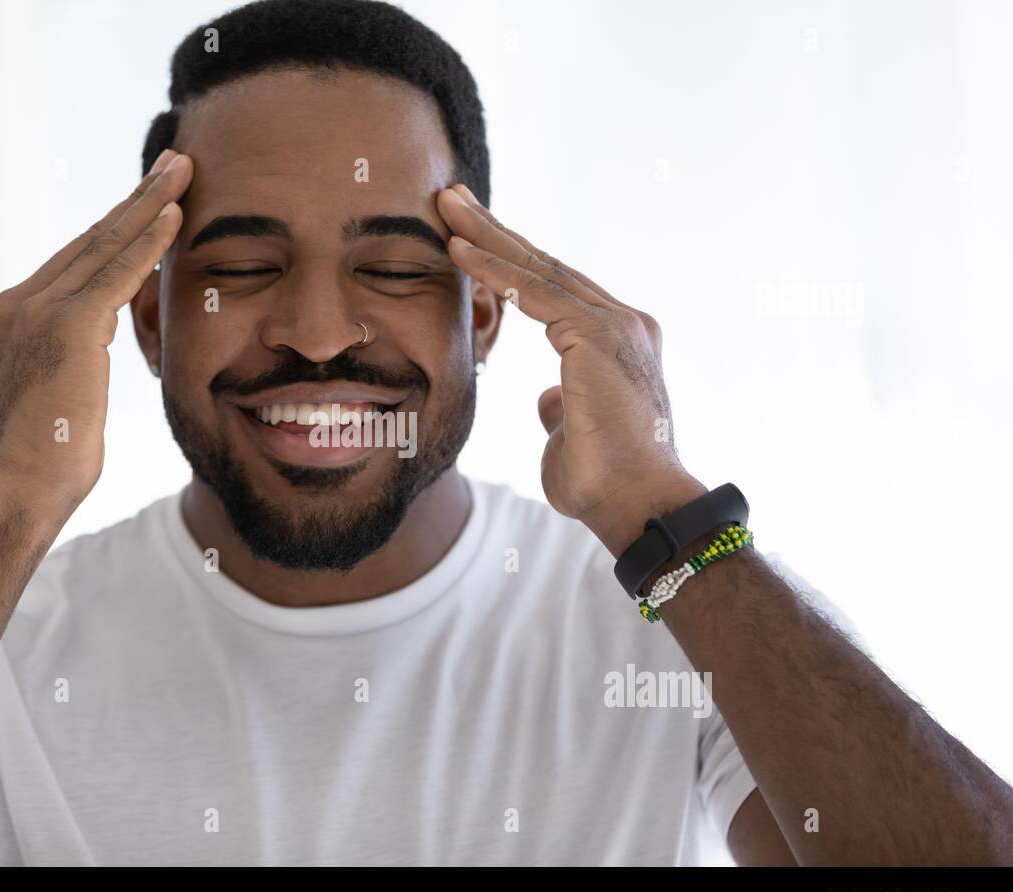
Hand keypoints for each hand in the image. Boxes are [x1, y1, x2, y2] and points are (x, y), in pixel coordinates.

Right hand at [0, 150, 192, 515]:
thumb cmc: (50, 459)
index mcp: (16, 316)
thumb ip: (74, 359)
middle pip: (92, 239)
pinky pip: (118, 272)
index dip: (120, 226)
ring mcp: (39, 310)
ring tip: (182, 169)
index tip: (153, 199)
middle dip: (137, 198)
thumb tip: (94, 356)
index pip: (79, 260)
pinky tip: (175, 213)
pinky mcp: (68, 325)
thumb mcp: (62, 395)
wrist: (23, 487)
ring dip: (149, 203)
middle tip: (175, 162)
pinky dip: (149, 241)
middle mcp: (20, 303)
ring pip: (106, 245)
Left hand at [436, 184, 704, 552]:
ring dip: (487, 236)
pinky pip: (533, 293)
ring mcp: (614, 324)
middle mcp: (621, 322)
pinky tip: (458, 250)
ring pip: (537, 269)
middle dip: (495, 230)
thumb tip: (547, 398)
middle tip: (452, 196)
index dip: (509, 259)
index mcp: (616, 340)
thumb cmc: (605, 480)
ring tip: (446, 206)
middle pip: (545, 265)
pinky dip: (493, 269)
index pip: (553, 288)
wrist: (636, 504)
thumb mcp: (571, 434)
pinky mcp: (598, 335)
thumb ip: (560, 405)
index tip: (469, 235)